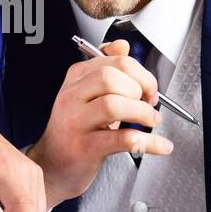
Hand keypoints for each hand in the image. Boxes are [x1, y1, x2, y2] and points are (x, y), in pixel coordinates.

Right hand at [26, 39, 172, 207]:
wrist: (51, 166)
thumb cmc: (73, 131)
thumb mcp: (86, 94)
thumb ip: (106, 68)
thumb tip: (121, 45)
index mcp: (75, 79)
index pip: (114, 61)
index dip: (141, 73)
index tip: (148, 88)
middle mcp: (72, 97)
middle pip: (112, 78)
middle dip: (141, 89)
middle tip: (149, 104)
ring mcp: (76, 122)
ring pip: (114, 105)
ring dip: (143, 113)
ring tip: (151, 122)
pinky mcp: (84, 148)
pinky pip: (122, 139)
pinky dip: (148, 142)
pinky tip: (159, 146)